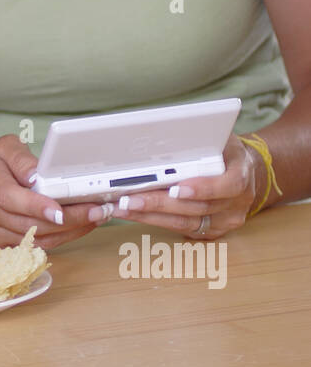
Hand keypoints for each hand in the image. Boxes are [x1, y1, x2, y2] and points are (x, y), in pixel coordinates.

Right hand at [0, 134, 98, 251]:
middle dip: (67, 218)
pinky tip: (79, 226)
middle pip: (27, 221)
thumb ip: (20, 158)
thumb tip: (40, 175)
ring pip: (34, 238)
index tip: (59, 209)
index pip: (9, 196)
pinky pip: (33, 246)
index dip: (35, 205)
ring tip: (96, 216)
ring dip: (69, 230)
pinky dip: (60, 238)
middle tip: (98, 210)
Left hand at [108, 133, 262, 238]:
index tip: (176, 188)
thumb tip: (168, 134)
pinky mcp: (210, 232)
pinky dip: (154, 220)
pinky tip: (133, 213)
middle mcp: (236, 203)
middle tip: (131, 199)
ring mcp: (224, 221)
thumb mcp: (219, 137)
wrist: (242, 172)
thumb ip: (202, 140)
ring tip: (123, 207)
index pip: (227, 185)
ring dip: (150, 215)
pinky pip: (180, 229)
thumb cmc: (225, 150)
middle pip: (198, 208)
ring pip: (185, 222)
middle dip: (160, 203)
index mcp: (242, 175)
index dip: (202, 188)